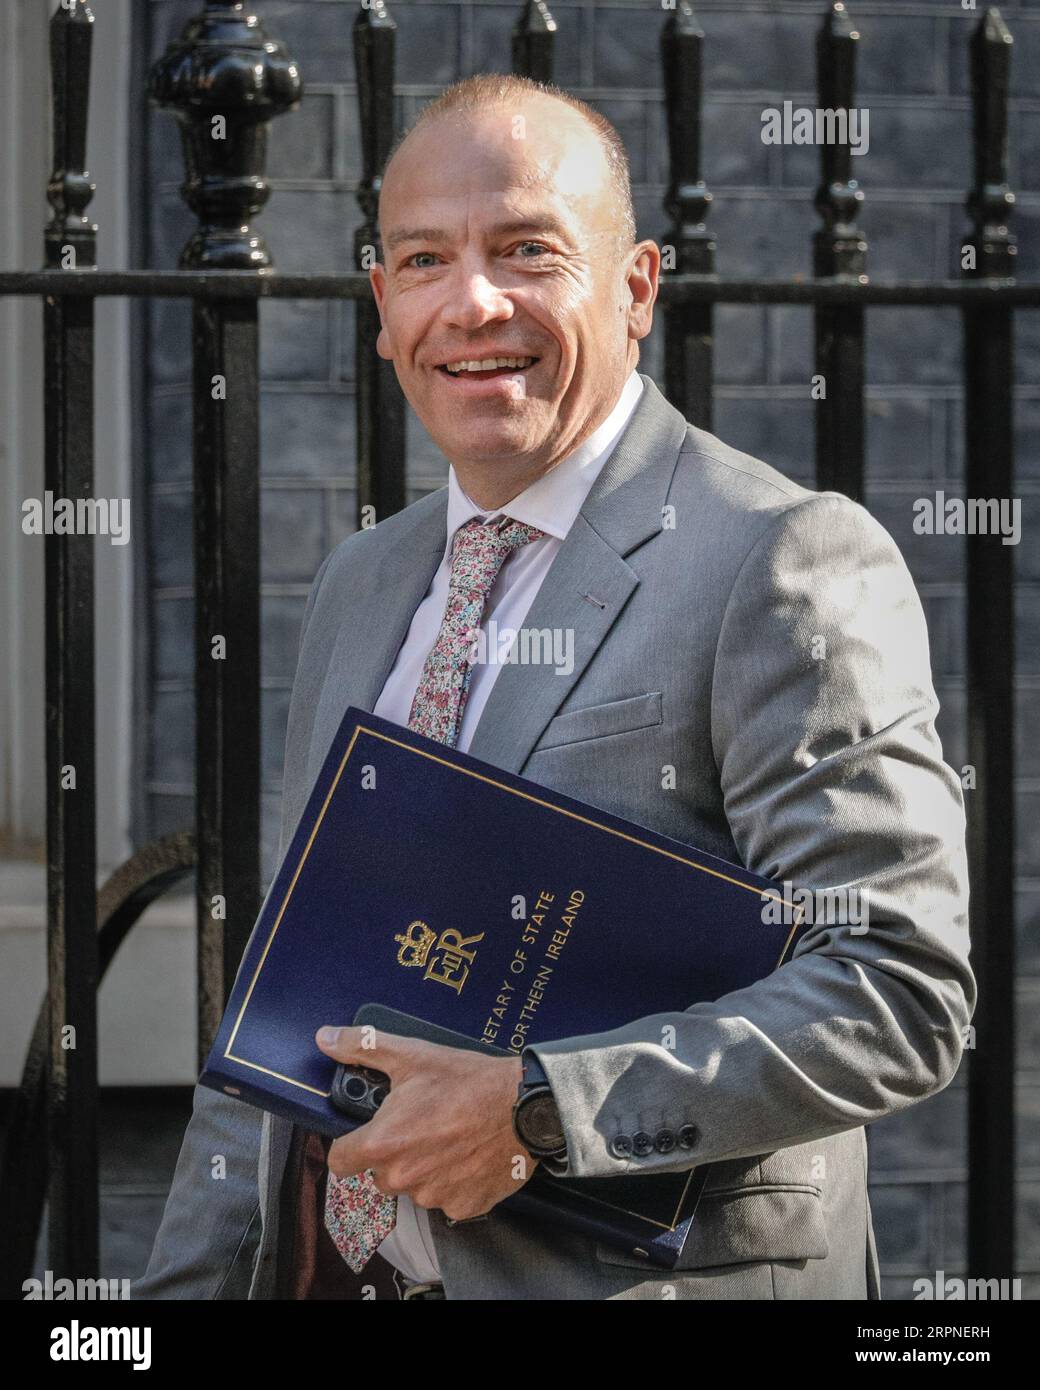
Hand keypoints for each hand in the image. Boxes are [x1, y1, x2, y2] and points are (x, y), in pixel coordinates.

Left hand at [316, 1025, 534, 1221]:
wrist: (523, 1106)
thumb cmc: (467, 1080)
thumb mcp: (412, 1055)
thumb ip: (362, 1047)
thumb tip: (324, 1038)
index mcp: (382, 1144)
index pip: (340, 1162)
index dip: (350, 1146)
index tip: (366, 1134)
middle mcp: (402, 1178)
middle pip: (380, 1174)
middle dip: (394, 1154)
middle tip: (421, 1126)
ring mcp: (433, 1197)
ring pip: (415, 1187)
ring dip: (424, 1169)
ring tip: (449, 1137)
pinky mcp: (462, 1207)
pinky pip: (447, 1199)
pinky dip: (454, 1182)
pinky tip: (468, 1155)